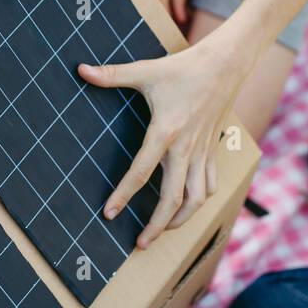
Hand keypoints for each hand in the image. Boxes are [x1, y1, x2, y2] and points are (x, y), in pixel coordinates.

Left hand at [78, 36, 241, 246]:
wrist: (227, 63)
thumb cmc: (185, 67)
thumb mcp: (146, 70)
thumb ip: (112, 74)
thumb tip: (81, 69)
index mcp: (165, 131)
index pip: (141, 171)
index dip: (124, 195)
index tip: (109, 213)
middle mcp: (185, 147)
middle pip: (174, 198)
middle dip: (158, 225)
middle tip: (140, 243)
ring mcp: (202, 151)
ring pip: (198, 198)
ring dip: (182, 219)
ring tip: (164, 231)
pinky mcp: (214, 150)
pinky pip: (211, 184)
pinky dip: (201, 201)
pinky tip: (188, 207)